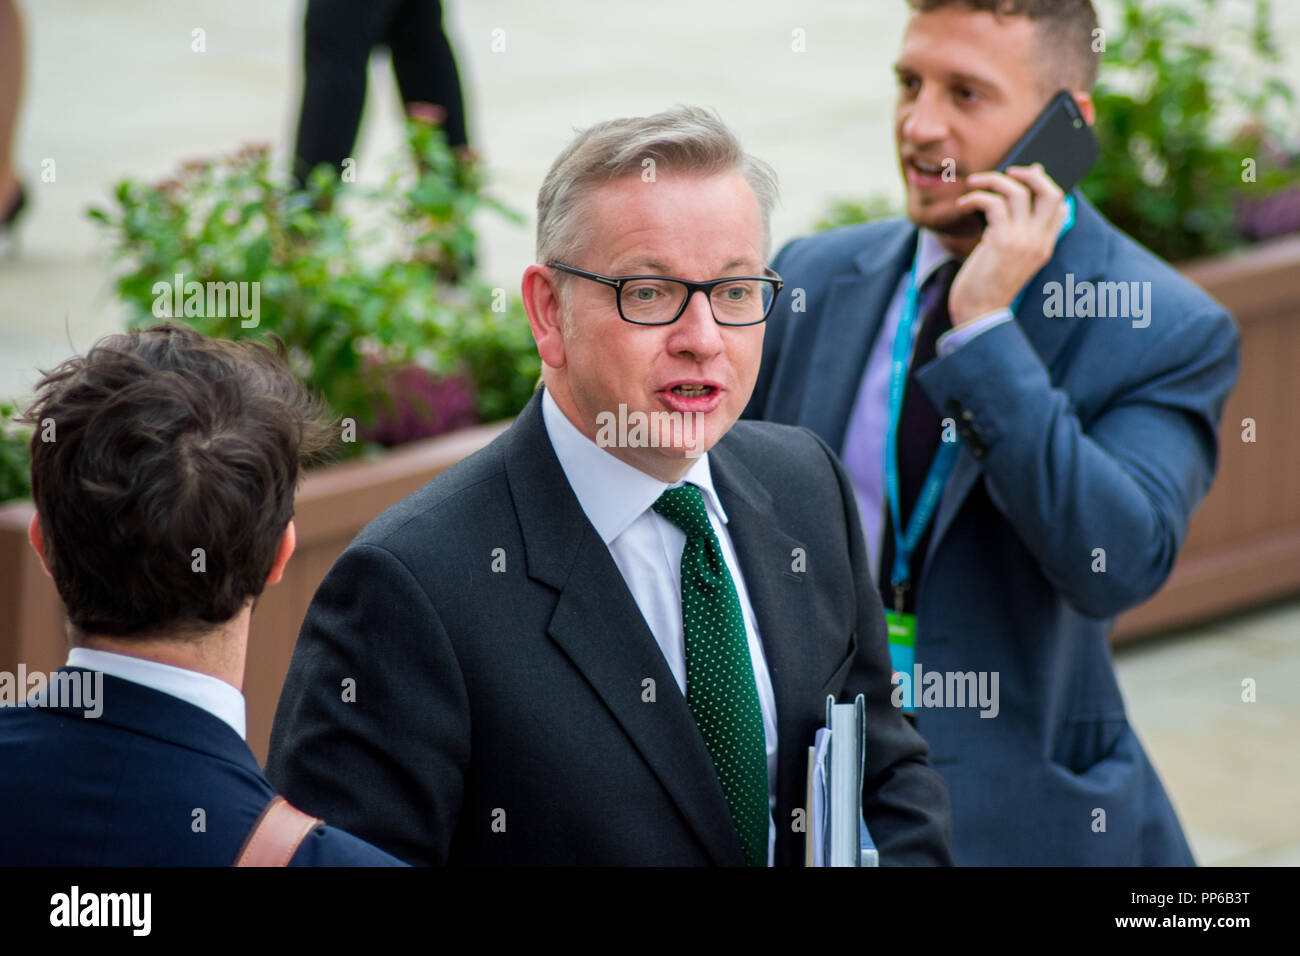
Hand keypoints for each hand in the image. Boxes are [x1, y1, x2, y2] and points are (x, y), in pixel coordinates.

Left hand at [947, 164, 1067, 325]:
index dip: (1046, 185)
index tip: (1027, 174)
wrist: (978, 315)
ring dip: (993, 180)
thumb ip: (1015, 235)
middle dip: (1029, 174)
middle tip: (1008, 170)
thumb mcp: (1008, 260)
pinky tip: (963, 205)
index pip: (1061, 207)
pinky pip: (993, 203)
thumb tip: (1007, 205)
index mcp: (1045, 247)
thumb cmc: (987, 287)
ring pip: (1018, 191)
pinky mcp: (1001, 240)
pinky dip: (976, 197)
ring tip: (974, 183)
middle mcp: (1039, 241)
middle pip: (1050, 191)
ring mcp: (1023, 240)